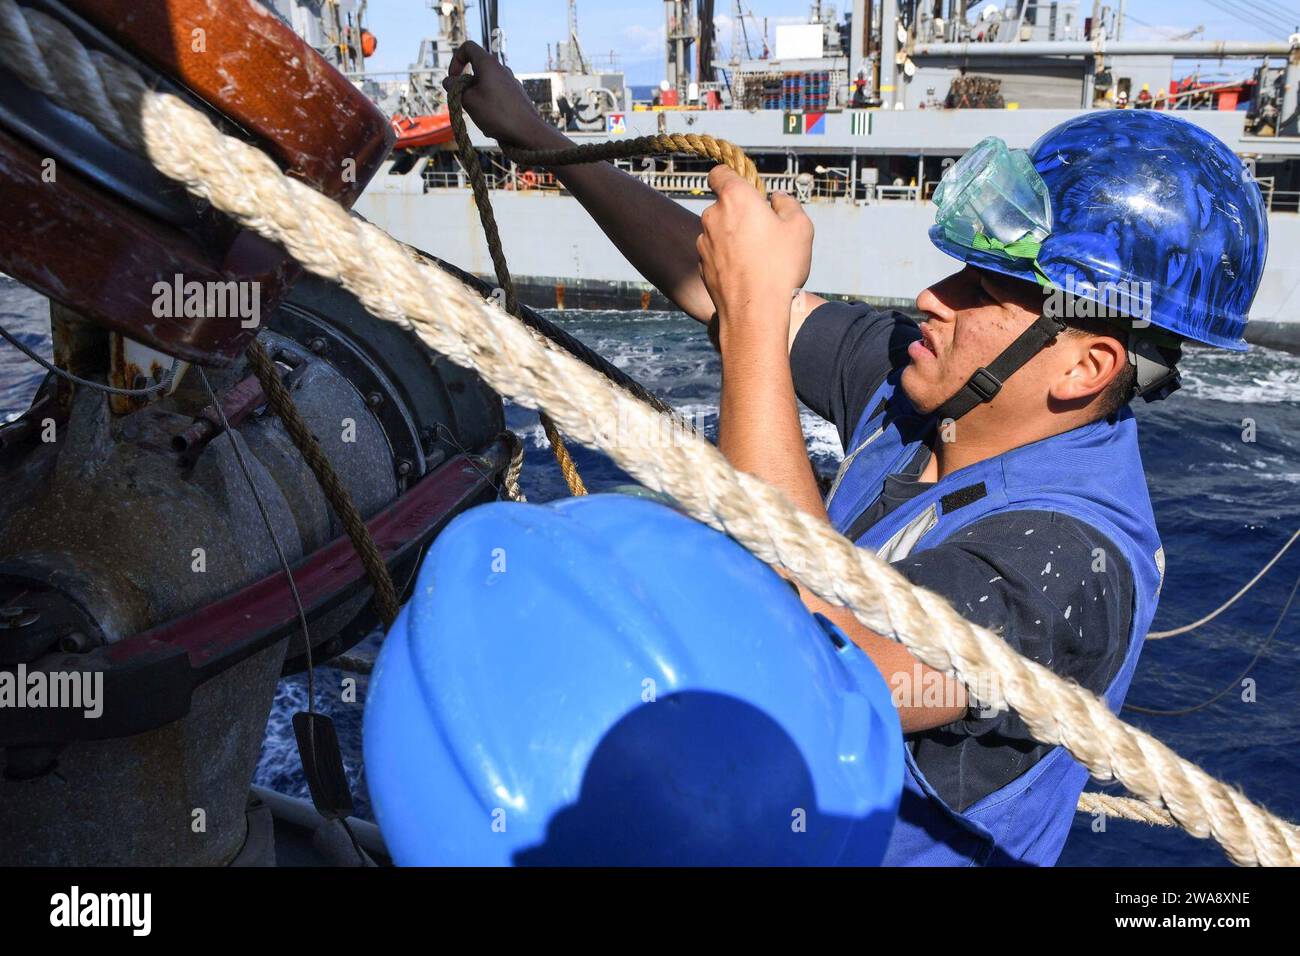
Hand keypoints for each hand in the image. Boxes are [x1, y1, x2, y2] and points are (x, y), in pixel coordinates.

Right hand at [442, 42, 555, 148]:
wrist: (529, 132)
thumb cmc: (497, 114)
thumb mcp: (468, 100)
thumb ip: (454, 88)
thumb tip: (448, 81)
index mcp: (488, 64)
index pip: (468, 47)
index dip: (456, 60)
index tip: (453, 79)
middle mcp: (501, 69)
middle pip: (476, 70)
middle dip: (466, 86)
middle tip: (465, 104)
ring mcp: (511, 82)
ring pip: (486, 86)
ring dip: (477, 99)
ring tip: (482, 116)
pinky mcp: (517, 96)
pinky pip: (497, 97)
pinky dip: (490, 107)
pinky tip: (494, 124)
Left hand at [696, 166, 812, 341]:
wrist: (755, 313)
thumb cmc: (779, 267)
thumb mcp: (800, 227)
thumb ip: (787, 203)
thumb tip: (776, 198)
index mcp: (735, 198)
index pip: (720, 173)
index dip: (733, 177)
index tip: (748, 190)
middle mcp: (712, 217)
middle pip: (724, 205)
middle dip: (741, 213)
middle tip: (767, 232)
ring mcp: (703, 243)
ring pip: (720, 231)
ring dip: (734, 237)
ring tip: (760, 258)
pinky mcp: (702, 266)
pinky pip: (717, 254)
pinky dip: (729, 258)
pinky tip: (748, 274)